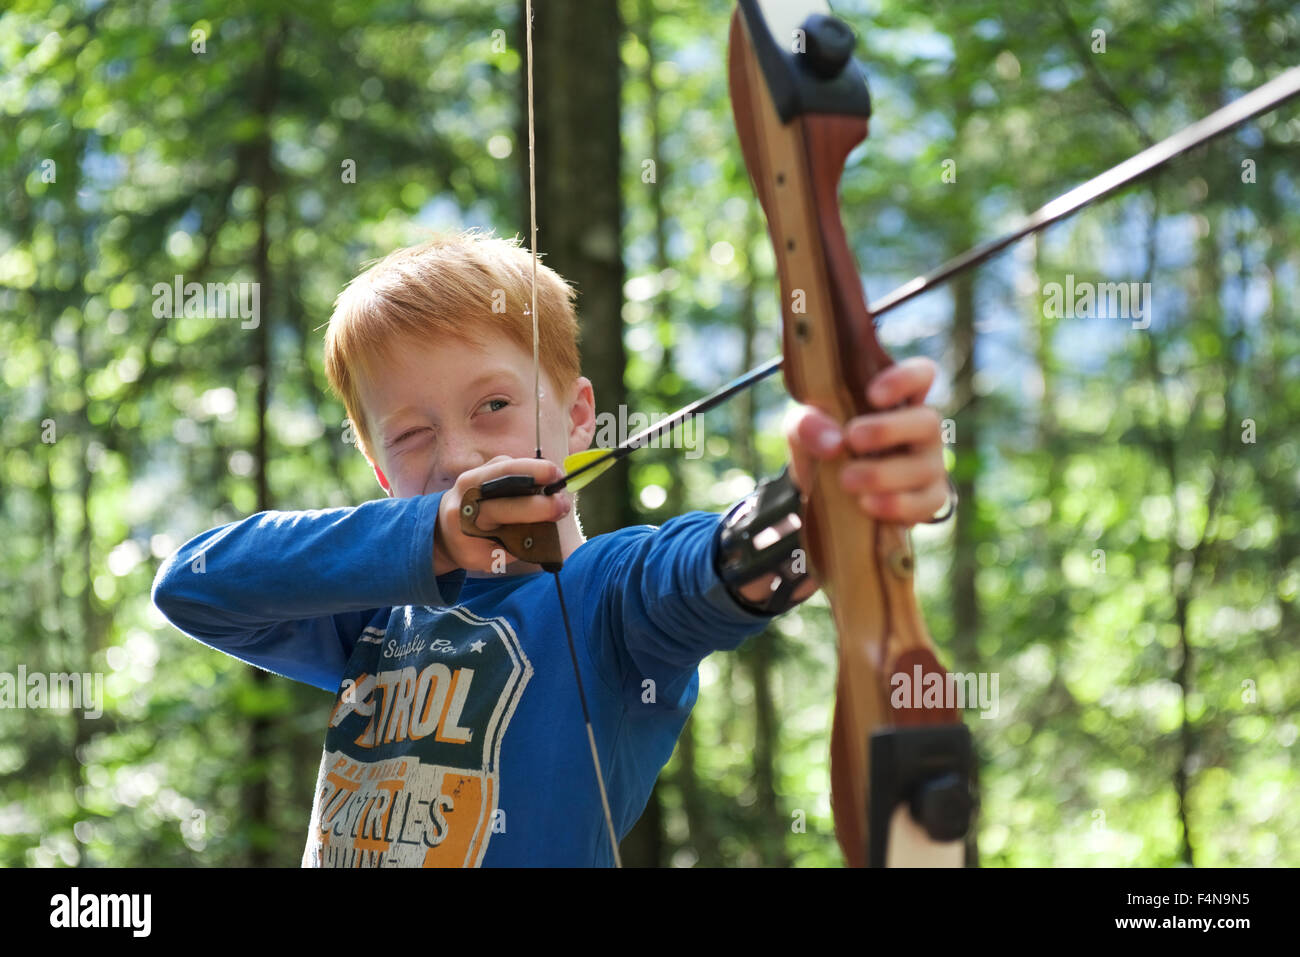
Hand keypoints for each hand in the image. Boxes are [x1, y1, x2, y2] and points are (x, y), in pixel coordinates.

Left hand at [435, 456, 572, 573]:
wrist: (444, 528)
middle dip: (537, 481)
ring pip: (506, 466)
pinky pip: (509, 464)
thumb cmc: (471, 547)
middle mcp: (466, 491)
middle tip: (562, 492)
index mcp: (465, 519)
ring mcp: (474, 474)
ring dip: (535, 468)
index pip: (501, 509)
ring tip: (557, 477)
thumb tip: (546, 528)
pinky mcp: (484, 466)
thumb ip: (515, 545)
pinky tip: (547, 475)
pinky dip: (529, 468)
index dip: (533, 509)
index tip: (559, 510)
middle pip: (503, 478)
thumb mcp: (489, 557)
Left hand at [785, 356, 949, 525]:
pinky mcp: (929, 499)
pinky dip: (895, 504)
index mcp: (898, 399)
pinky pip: (926, 502)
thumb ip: (808, 424)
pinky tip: (866, 504)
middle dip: (887, 430)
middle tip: (852, 438)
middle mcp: (921, 428)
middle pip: (927, 420)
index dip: (905, 379)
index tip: (873, 394)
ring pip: (924, 466)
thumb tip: (833, 442)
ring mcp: (930, 464)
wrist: (826, 496)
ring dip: (882, 473)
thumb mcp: (804, 430)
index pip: (921, 374)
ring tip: (846, 480)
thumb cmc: (825, 446)